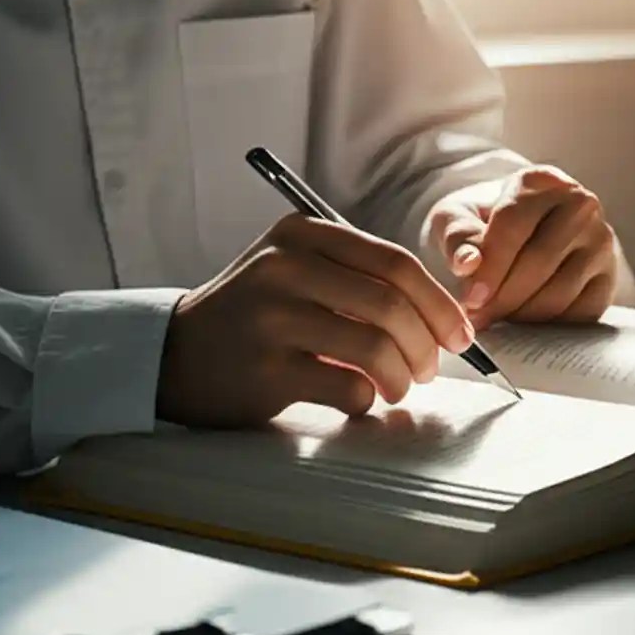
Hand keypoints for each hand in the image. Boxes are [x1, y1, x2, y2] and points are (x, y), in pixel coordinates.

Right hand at [157, 214, 474, 426]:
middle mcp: (284, 268)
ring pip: (375, 347)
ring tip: (398, 388)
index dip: (440, 303)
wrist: (174, 355)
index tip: (460, 335)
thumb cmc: (257, 317)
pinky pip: (348, 387)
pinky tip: (358, 399)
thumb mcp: (299, 273)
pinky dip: (367, 399)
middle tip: (430, 369)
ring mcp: (271, 317)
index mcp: (303, 235)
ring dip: (402, 377)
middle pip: (391, 304)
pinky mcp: (265, 369)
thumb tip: (444, 320)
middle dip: (426, 345)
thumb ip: (362, 281)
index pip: (395, 263)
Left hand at [426, 166, 627, 329]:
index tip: (471, 299)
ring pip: (561, 290)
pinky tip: (525, 326)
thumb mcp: (458, 218)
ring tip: (498, 321)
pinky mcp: (608, 276)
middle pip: (540, 259)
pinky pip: (581, 313)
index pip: (514, 223)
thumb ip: (457, 236)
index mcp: (540, 181)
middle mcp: (580, 205)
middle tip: (480, 319)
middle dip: (504, 298)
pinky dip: (549, 326)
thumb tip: (468, 264)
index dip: (491, 266)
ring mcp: (600, 241)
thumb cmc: (485, 225)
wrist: (524, 235)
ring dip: (524, 316)